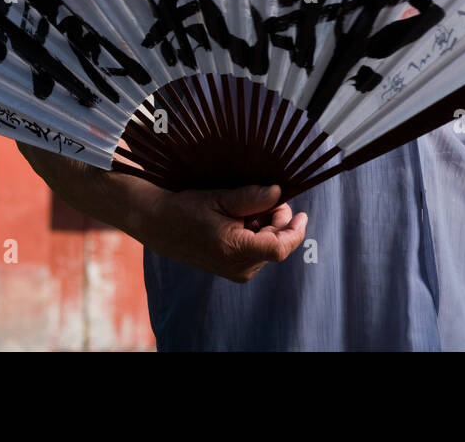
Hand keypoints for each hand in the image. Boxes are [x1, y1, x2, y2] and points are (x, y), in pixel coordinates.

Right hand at [137, 183, 308, 283]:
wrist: (162, 227)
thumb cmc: (188, 210)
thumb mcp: (220, 198)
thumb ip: (251, 198)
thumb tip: (279, 193)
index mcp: (234, 250)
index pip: (280, 248)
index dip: (295, 231)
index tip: (302, 213)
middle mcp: (239, 267)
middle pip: (277, 241)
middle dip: (276, 219)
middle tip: (257, 200)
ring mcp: (237, 271)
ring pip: (270, 245)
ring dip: (265, 225)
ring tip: (240, 212)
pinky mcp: (235, 270)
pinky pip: (259, 249)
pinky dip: (257, 233)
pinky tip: (239, 222)